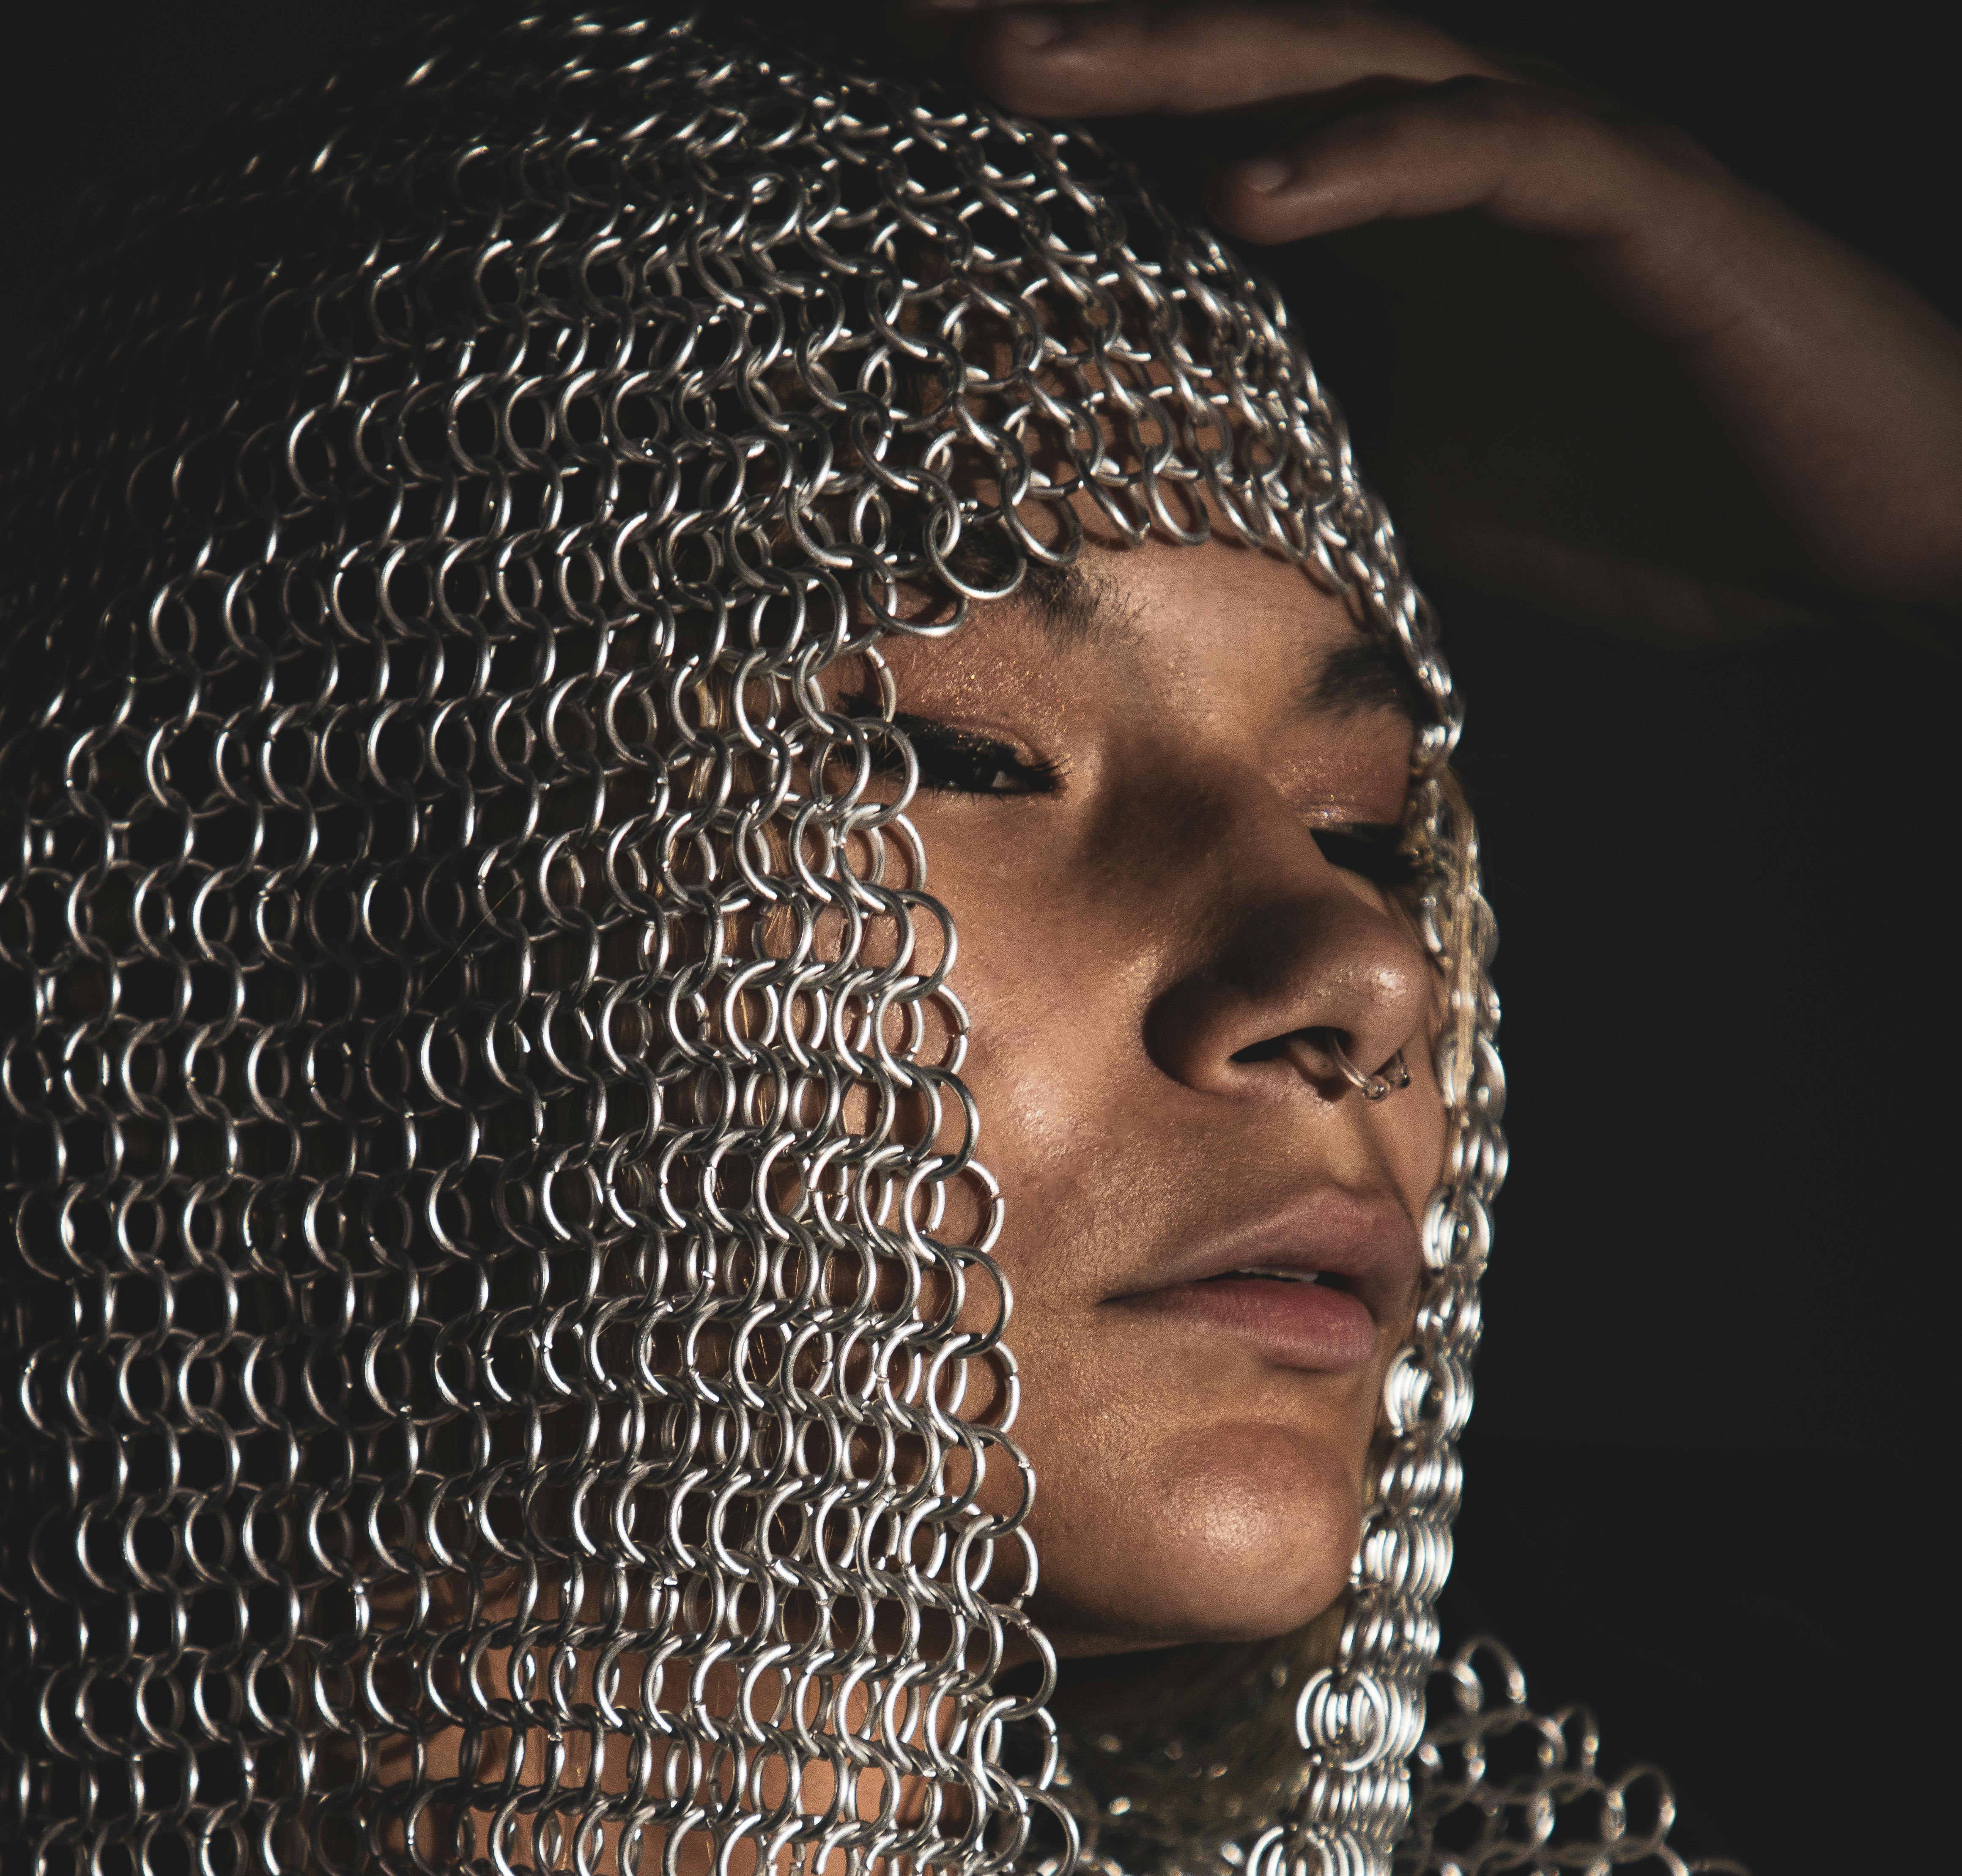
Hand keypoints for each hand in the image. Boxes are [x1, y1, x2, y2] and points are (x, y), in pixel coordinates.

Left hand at [892, 2, 1961, 621]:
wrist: (1872, 536)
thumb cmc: (1673, 510)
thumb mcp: (1434, 501)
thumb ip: (1319, 461)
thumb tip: (1178, 499)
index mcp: (1397, 233)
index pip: (1197, 149)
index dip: (1057, 129)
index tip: (896, 121)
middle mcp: (1452, 170)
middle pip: (1233, 73)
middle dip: (1072, 49)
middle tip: (907, 36)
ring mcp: (1547, 170)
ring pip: (1340, 73)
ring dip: (1179, 66)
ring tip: (1023, 69)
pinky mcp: (1639, 202)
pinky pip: (1486, 157)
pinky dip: (1368, 164)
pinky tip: (1251, 188)